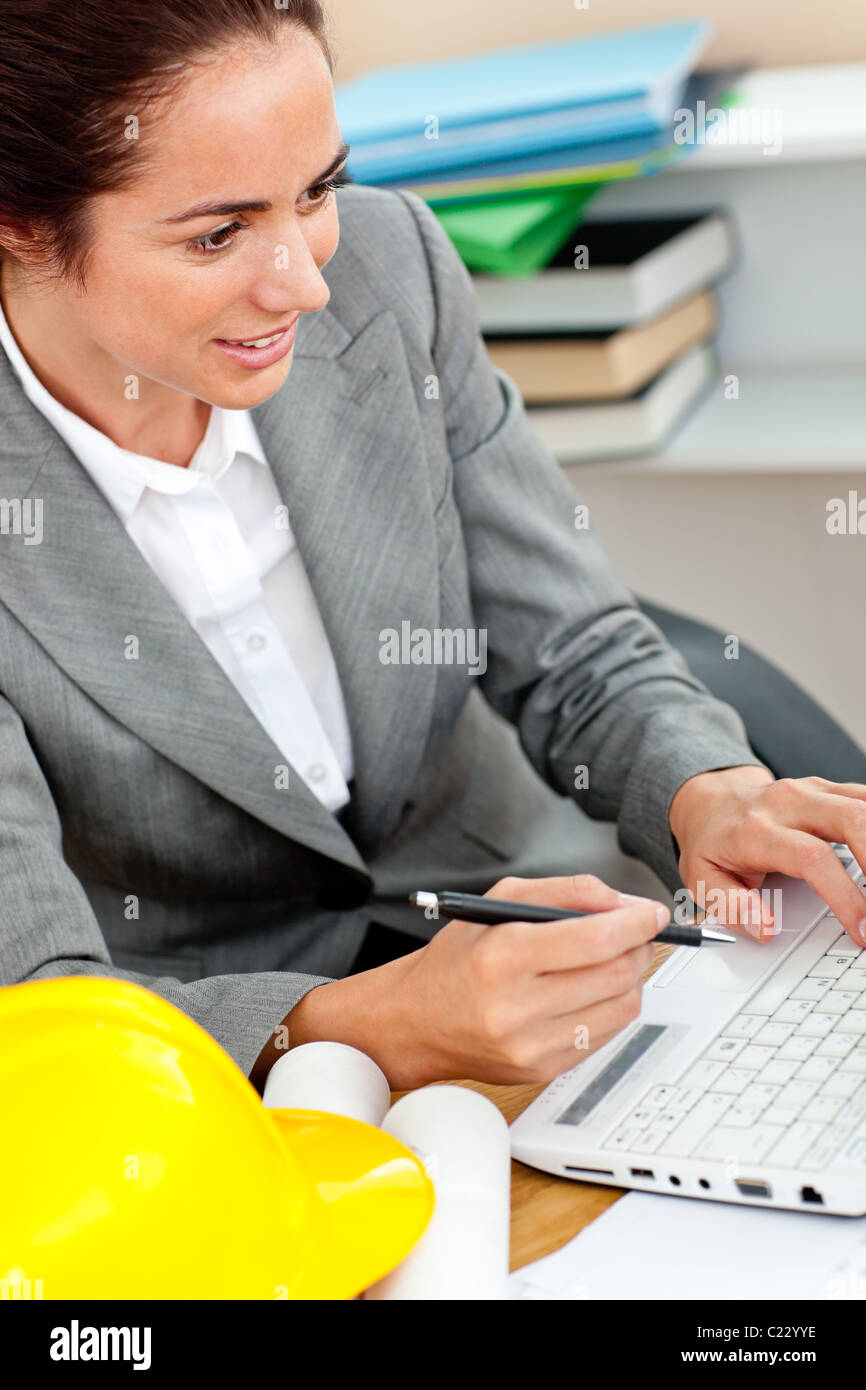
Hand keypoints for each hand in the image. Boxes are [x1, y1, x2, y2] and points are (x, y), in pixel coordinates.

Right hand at [282, 874, 669, 1089]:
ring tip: (613, 960)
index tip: (652, 913)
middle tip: (636, 933)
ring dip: (630, 978)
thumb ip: (566, 892)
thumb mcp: (500, 901)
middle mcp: (517, 1005)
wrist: (416, 1021)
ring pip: (620, 1008)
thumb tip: (623, 904)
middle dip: (638, 947)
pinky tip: (591, 991)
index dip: (635, 923)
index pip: (595, 939)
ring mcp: (531, 1044)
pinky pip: (604, 1036)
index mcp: (504, 955)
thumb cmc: (458, 958)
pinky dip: (611, 1007)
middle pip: (615, 974)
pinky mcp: (541, 1070)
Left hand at [669, 767, 865, 947]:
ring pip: (862, 805)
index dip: (843, 895)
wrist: (710, 801)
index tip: (862, 928)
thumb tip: (764, 927)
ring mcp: (811, 791)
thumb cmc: (711, 841)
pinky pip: (865, 798)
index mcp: (755, 830)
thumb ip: (729, 905)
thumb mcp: (700, 878)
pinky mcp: (828, 789)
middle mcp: (786, 803)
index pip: (811, 858)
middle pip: (849, 819)